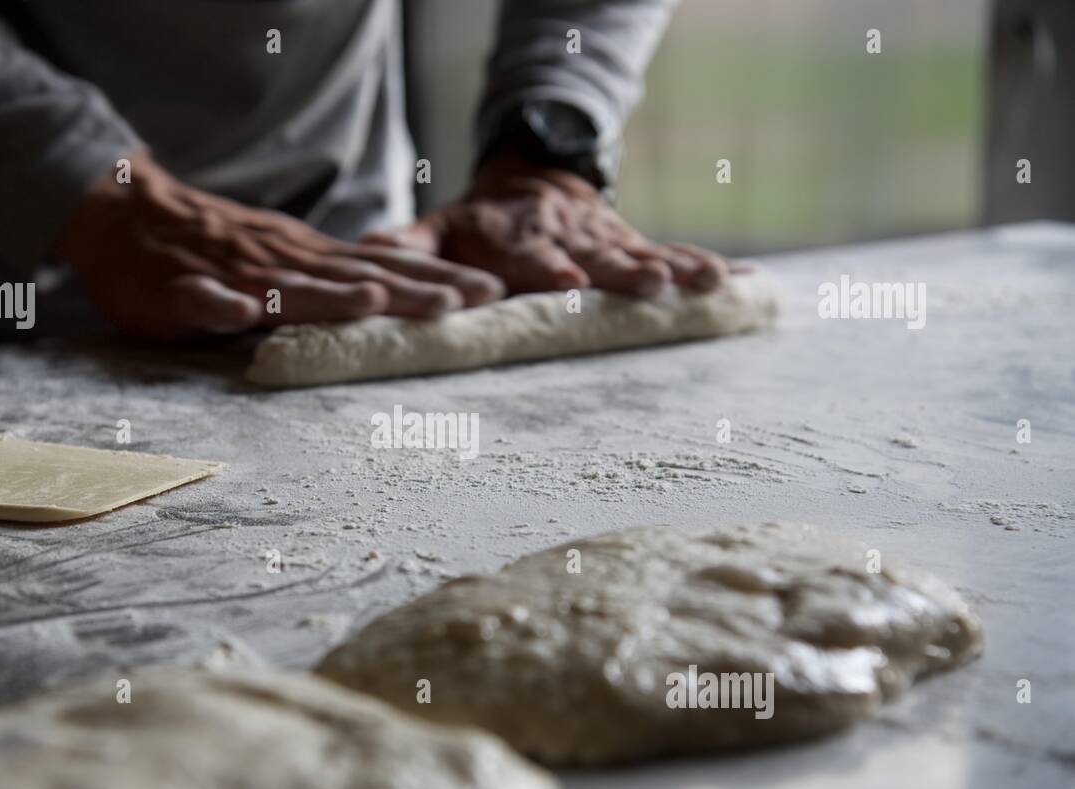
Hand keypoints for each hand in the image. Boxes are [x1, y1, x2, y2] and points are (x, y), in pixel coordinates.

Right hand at [54, 154, 504, 337]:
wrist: (128, 216)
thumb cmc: (216, 246)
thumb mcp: (286, 257)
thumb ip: (334, 279)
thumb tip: (397, 294)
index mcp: (311, 258)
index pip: (385, 266)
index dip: (436, 279)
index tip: (490, 292)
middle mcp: (285, 262)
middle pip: (355, 276)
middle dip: (411, 289)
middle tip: (467, 300)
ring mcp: (233, 274)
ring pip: (288, 288)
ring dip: (328, 295)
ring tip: (372, 300)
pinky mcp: (180, 289)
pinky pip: (201, 299)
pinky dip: (221, 305)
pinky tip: (241, 313)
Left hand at [365, 153, 745, 296]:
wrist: (532, 180)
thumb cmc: (478, 223)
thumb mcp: (440, 227)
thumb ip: (408, 245)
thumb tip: (368, 254)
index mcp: (517, 241)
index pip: (531, 257)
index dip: (546, 269)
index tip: (564, 282)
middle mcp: (568, 240)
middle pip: (598, 258)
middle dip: (623, 272)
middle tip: (650, 286)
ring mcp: (607, 242)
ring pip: (645, 255)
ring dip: (678, 270)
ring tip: (711, 284)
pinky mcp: (634, 245)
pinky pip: (674, 254)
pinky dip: (707, 268)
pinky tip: (743, 285)